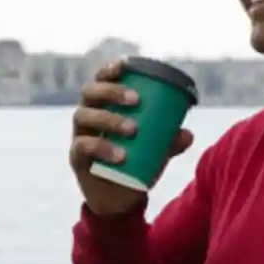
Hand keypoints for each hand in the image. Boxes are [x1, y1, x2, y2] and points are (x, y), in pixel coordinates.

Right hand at [69, 58, 194, 215]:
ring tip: (133, 129)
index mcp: (103, 105)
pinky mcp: (76, 157)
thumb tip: (188, 134)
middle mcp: (88, 116)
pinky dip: (102, 148)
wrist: (120, 199)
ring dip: (109, 119)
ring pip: (83, 116)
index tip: (125, 64)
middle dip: (112, 91)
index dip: (109, 69)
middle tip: (136, 100)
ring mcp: (79, 135)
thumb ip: (170, 141)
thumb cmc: (136, 163)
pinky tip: (121, 155)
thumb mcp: (156, 150)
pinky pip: (83, 146)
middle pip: (90, 92)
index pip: (101, 80)